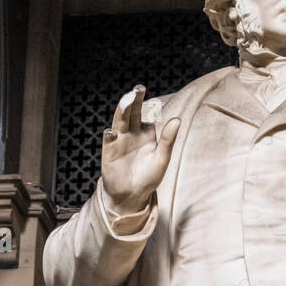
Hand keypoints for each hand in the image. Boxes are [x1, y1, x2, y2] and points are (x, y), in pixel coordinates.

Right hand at [101, 84, 180, 214]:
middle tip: (138, 90)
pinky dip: (110, 135)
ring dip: (122, 110)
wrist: (133, 195)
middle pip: (131, 112)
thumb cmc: (149, 177)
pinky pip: (109, 140)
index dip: (144, 102)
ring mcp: (119, 140)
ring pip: (119, 121)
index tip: (145, 91)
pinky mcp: (109, 151)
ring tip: (128, 100)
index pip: (144, 112)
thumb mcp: (162, 158)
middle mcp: (131, 133)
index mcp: (145, 132)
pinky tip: (112, 132)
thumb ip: (168, 139)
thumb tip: (177, 120)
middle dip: (133, 100)